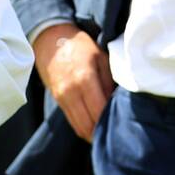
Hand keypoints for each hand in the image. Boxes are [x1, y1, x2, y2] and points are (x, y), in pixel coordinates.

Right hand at [33, 23, 113, 142]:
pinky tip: (94, 128)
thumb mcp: (101, 57)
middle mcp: (71, 92)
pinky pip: (72, 122)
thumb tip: (117, 103)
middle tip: (117, 134)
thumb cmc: (80, 47)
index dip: (112, 121)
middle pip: (89, 125)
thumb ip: (109, 82)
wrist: (50, 40)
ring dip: (93, 134)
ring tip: (107, 134)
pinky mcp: (58, 101)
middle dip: (102, 133)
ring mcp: (62, 98)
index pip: (100, 111)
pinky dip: (84, 128)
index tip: (123, 125)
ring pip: (79, 127)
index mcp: (85, 78)